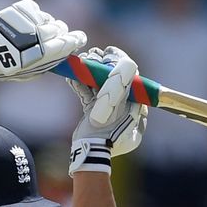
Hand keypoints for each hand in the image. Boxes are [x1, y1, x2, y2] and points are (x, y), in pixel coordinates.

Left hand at [0, 0, 84, 83]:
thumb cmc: (8, 68)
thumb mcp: (29, 73)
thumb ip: (49, 63)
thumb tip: (68, 53)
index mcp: (36, 54)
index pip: (63, 43)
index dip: (74, 40)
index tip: (80, 38)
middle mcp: (32, 35)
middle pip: (59, 29)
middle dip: (61, 33)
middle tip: (54, 39)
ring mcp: (24, 21)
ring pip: (48, 19)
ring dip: (46, 26)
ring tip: (33, 35)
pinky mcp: (17, 10)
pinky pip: (36, 11)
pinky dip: (35, 17)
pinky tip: (26, 26)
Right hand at [66, 47, 147, 174]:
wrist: (91, 153)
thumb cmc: (111, 135)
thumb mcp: (125, 112)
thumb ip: (127, 91)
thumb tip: (130, 69)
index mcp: (134, 108)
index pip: (131, 80)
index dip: (121, 64)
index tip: (111, 54)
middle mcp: (121, 108)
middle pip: (113, 80)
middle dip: (102, 66)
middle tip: (94, 55)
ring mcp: (105, 110)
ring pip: (98, 85)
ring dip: (89, 72)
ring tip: (82, 61)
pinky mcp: (91, 113)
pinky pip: (86, 95)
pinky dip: (80, 85)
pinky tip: (72, 75)